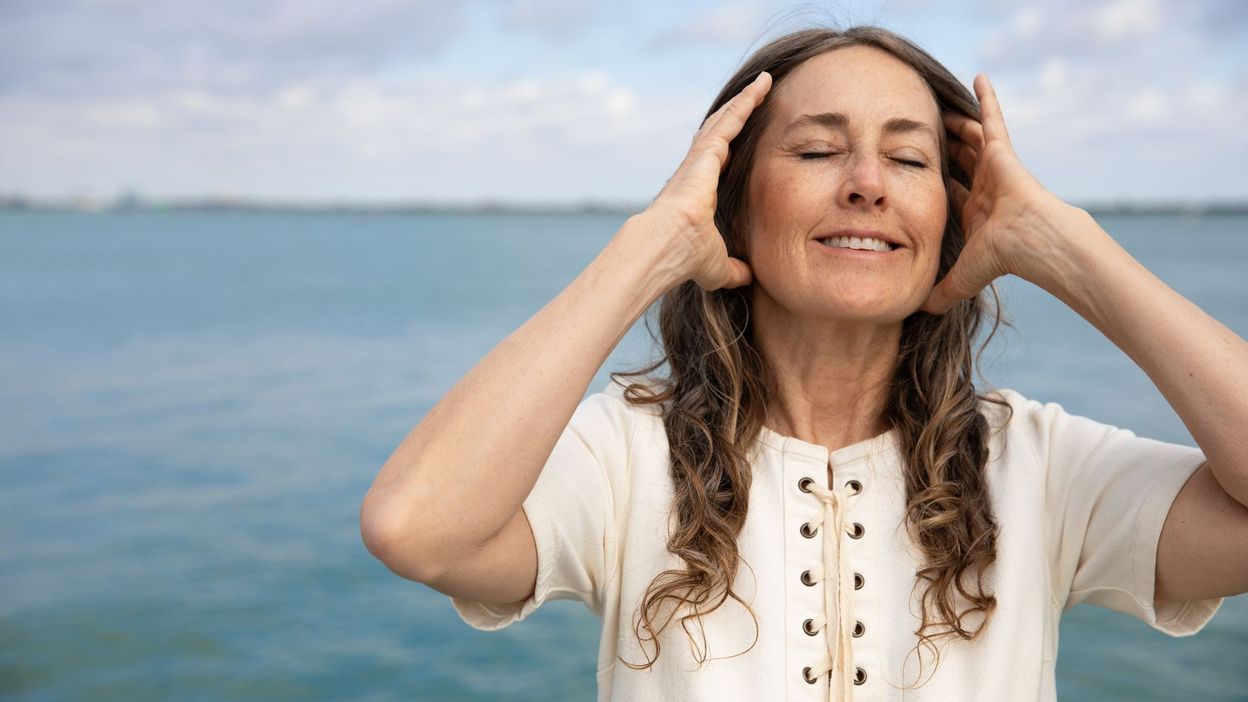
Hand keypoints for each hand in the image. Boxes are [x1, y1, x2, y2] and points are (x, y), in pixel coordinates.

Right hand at [639, 71, 771, 290]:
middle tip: (757, 97)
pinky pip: (730, 119)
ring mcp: (700, 159)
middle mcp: (698, 170)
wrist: (668, 247)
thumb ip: (735, 268)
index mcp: (700, 192)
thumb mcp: (720, 267)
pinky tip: (762, 87)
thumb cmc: (687, 258)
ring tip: (763, 83)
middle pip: (722, 134)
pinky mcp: (706, 152)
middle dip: (739, 114)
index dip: (734, 146)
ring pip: (726, 120)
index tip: (747, 136)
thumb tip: (750, 277)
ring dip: (745, 100)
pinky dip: (746, 101)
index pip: (720, 162)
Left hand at [922, 74, 1075, 314]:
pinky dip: (986, 98)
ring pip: (970, 138)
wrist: (1034, 243)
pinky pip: (991, 118)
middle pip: (957, 160)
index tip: (913, 169)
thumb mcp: (962, 276)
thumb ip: (941, 291)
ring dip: (955, 122)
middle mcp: (984, 187)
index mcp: (975, 212)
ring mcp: (994, 167)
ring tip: (935, 105)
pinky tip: (977, 77)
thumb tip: (918, 309)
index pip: (949, 189)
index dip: (932, 178)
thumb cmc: (1003, 259)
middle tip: (920, 129)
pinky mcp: (1002, 151)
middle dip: (941, 146)